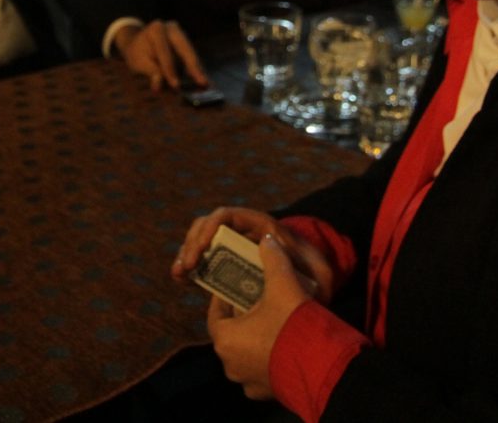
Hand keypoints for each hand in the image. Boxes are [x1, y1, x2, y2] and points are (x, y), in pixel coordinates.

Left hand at [114, 19, 206, 91]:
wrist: (138, 42)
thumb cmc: (137, 53)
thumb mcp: (138, 62)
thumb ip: (150, 71)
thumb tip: (159, 84)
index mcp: (157, 29)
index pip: (164, 52)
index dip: (170, 70)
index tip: (175, 85)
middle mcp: (172, 28)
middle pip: (185, 49)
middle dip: (194, 68)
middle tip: (203, 83)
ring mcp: (181, 33)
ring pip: (192, 53)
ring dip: (198, 69)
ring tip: (206, 84)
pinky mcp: (186, 42)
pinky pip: (192, 56)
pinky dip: (197, 69)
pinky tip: (203, 80)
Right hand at [172, 206, 337, 304]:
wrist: (312, 283)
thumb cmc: (315, 273)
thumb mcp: (319, 271)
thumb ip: (310, 266)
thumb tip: (278, 250)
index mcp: (262, 227)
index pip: (231, 215)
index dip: (212, 225)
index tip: (202, 246)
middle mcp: (244, 232)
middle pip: (209, 225)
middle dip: (193, 242)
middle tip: (186, 265)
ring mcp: (233, 246)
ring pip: (200, 240)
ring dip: (185, 253)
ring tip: (178, 274)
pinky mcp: (227, 264)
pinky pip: (202, 259)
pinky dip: (188, 266)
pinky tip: (180, 280)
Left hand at [207, 234, 311, 399]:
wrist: (321, 365)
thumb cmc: (293, 323)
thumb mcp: (283, 284)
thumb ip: (273, 258)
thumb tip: (268, 238)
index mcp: (225, 339)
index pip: (216, 314)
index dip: (225, 297)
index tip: (237, 284)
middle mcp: (230, 364)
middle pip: (231, 333)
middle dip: (243, 316)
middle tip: (259, 299)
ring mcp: (247, 382)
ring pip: (246, 353)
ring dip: (256, 338)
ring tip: (274, 320)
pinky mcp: (265, 393)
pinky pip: (261, 370)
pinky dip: (268, 357)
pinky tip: (284, 343)